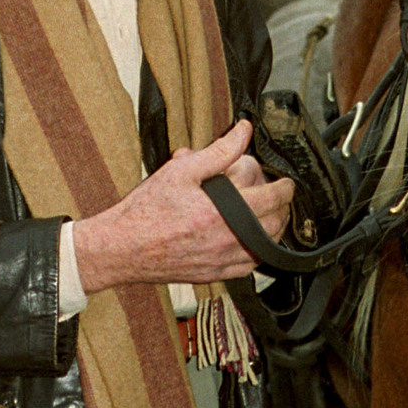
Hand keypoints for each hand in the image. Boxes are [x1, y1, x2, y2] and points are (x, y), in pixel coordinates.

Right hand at [73, 119, 294, 291]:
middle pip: (276, 225)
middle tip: (278, 196)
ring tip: (269, 215)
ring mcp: (222, 262)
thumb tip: (243, 131)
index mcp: (222, 213)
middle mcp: (227, 240)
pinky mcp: (214, 275)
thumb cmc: (146, 210)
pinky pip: (250, 267)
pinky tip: (252, 240)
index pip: (273, 199)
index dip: (285, 188)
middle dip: (283, 208)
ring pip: (267, 248)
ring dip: (274, 230)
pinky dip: (258, 253)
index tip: (286, 182)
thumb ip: (219, 151)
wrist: (121, 247)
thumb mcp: (181, 170)